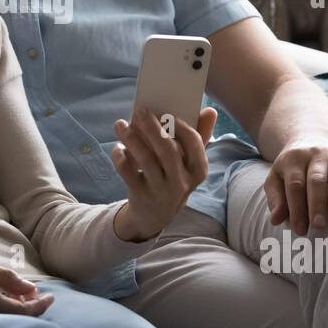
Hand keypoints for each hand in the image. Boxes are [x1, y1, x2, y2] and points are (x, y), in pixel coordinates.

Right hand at [0, 249, 53, 314]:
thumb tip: (30, 289)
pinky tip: (6, 297)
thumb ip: (3, 277)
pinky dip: (4, 308)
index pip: (20, 312)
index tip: (50, 298)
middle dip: (31, 308)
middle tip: (40, 294)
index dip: (39, 307)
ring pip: (4, 318)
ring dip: (18, 308)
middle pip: (14, 319)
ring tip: (24, 293)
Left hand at [110, 105, 217, 240]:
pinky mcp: (140, 196)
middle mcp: (181, 182)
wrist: (156, 216)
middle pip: (168, 150)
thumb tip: (210, 110)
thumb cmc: (174, 178)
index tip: (165, 112)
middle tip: (140, 111)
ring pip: (146, 160)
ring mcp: (160, 191)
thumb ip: (200, 136)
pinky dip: (120, 157)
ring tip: (120, 124)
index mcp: (197, 171)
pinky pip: (128, 172)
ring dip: (132, 139)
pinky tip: (117, 147)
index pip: (194, 143)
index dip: (180, 125)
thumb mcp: (189, 164)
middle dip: (153, 128)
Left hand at [265, 138, 327, 234]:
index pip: (295, 186)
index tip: (300, 230)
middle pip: (315, 179)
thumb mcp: (277, 178)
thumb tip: (275, 220)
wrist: (310, 140)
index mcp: (294, 161)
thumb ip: (276, 198)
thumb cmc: (293, 169)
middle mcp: (315, 155)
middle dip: (317, 203)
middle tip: (319, 225)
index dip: (296, 208)